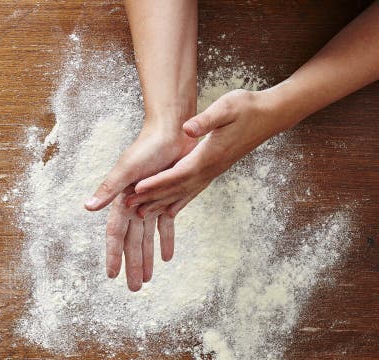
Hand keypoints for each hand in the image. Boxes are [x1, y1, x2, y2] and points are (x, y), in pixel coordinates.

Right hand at [84, 123, 195, 289]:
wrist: (172, 130)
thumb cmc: (147, 148)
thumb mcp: (127, 169)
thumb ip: (108, 189)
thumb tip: (87, 207)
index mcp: (122, 201)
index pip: (116, 235)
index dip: (113, 255)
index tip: (112, 275)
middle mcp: (133, 205)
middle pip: (132, 242)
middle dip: (132, 265)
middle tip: (133, 289)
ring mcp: (149, 203)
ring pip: (147, 238)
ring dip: (146, 258)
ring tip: (146, 280)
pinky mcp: (166, 198)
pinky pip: (165, 225)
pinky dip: (165, 240)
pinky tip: (166, 257)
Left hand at [127, 89, 284, 217]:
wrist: (271, 115)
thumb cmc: (247, 107)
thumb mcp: (227, 107)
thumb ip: (207, 119)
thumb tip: (188, 129)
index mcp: (209, 155)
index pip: (177, 173)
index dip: (156, 182)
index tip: (137, 187)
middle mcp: (210, 169)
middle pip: (175, 189)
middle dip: (151, 198)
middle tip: (127, 206)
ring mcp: (213, 172)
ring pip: (182, 194)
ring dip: (160, 204)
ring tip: (140, 213)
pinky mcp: (214, 171)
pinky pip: (193, 191)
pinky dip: (178, 202)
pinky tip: (168, 211)